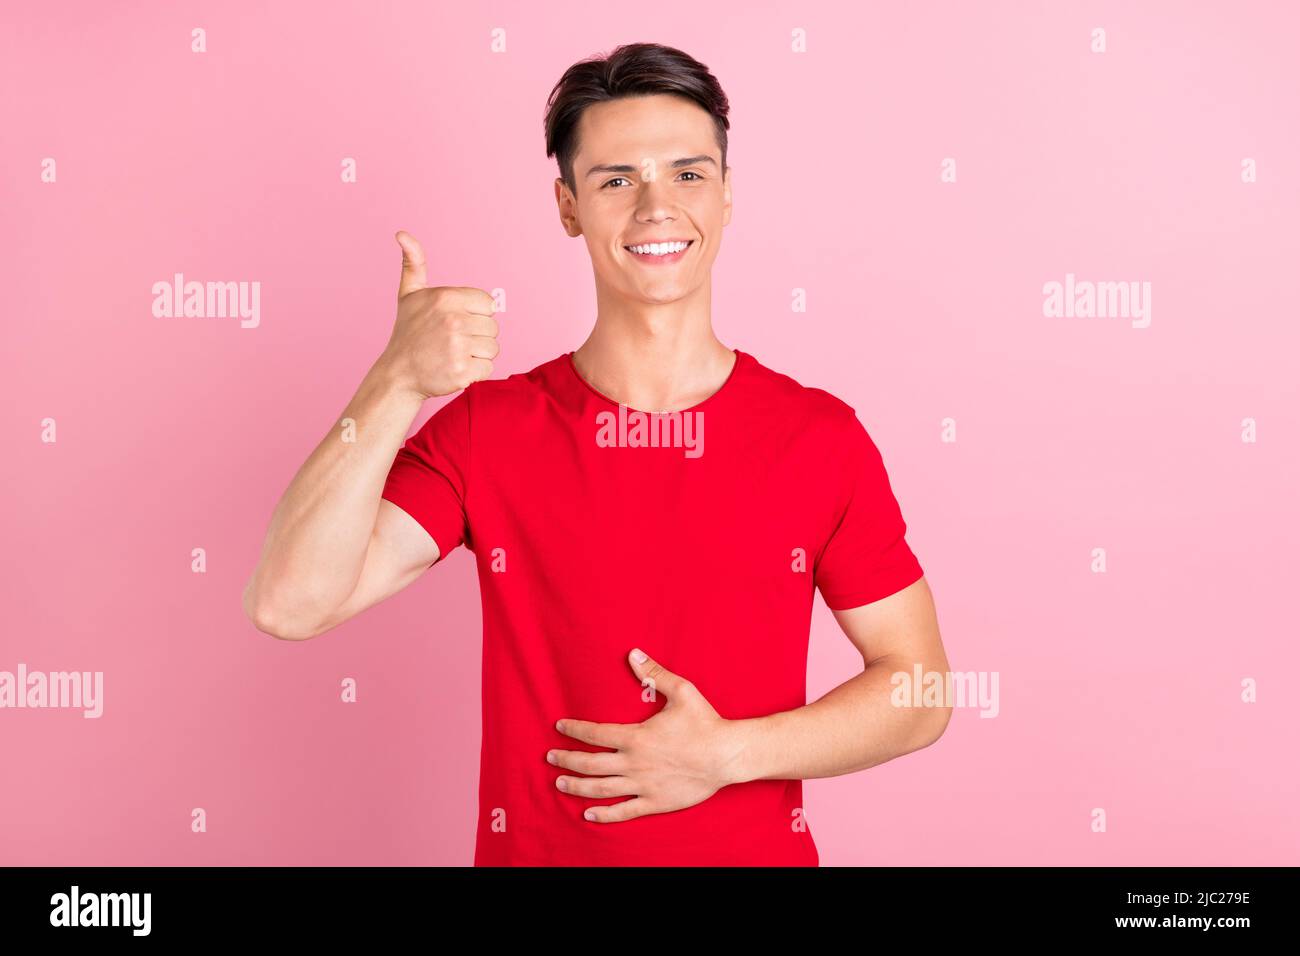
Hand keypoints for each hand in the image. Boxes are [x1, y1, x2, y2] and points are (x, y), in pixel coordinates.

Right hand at [379, 230, 499, 398]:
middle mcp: (453, 320)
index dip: (476, 315)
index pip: (489, 305)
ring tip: (454, 355)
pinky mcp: (462, 372)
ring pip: (493, 348)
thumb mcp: (409, 294)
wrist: (397, 374)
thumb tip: (401, 234)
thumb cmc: (408, 333)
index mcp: (447, 297)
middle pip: (493, 328)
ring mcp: (458, 347)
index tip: (456, 323)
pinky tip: (455, 369)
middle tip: (452, 342)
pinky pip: (488, 369)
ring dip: (478, 355)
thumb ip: (413, 263)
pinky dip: (476, 373)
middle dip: (477, 336)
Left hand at [548, 649, 749, 822]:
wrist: (727, 755)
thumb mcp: (681, 691)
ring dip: (577, 786)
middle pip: (590, 764)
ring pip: (601, 789)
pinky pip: (624, 811)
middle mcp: (634, 763)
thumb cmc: (705, 723)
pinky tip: (588, 813)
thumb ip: (655, 673)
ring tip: (560, 782)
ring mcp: (643, 785)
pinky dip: (604, 814)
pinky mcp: (655, 802)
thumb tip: (634, 654)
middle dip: (566, 759)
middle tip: (550, 757)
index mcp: (636, 737)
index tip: (560, 727)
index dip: (574, 730)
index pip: (595, 734)